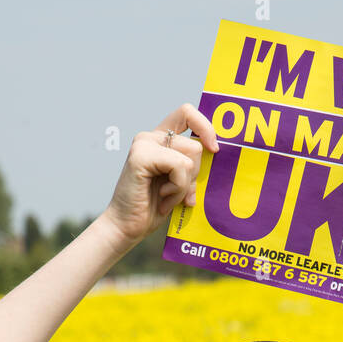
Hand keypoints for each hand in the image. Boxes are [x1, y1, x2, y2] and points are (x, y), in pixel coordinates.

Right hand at [102, 103, 218, 246]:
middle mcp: (151, 137)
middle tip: (175, 192)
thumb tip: (216, 152)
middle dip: (193, 175)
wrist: (127, 227)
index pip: (187, 113)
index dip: (205, 127)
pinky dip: (177, 187)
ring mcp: (144, 143)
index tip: (214, 149)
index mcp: (161, 140)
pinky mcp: (141, 155)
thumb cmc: (153, 208)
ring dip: (184, 184)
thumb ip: (191, 166)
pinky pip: (180, 166)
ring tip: (166, 196)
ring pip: (191, 155)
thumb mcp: (179, 184)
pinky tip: (162, 198)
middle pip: (196, 145)